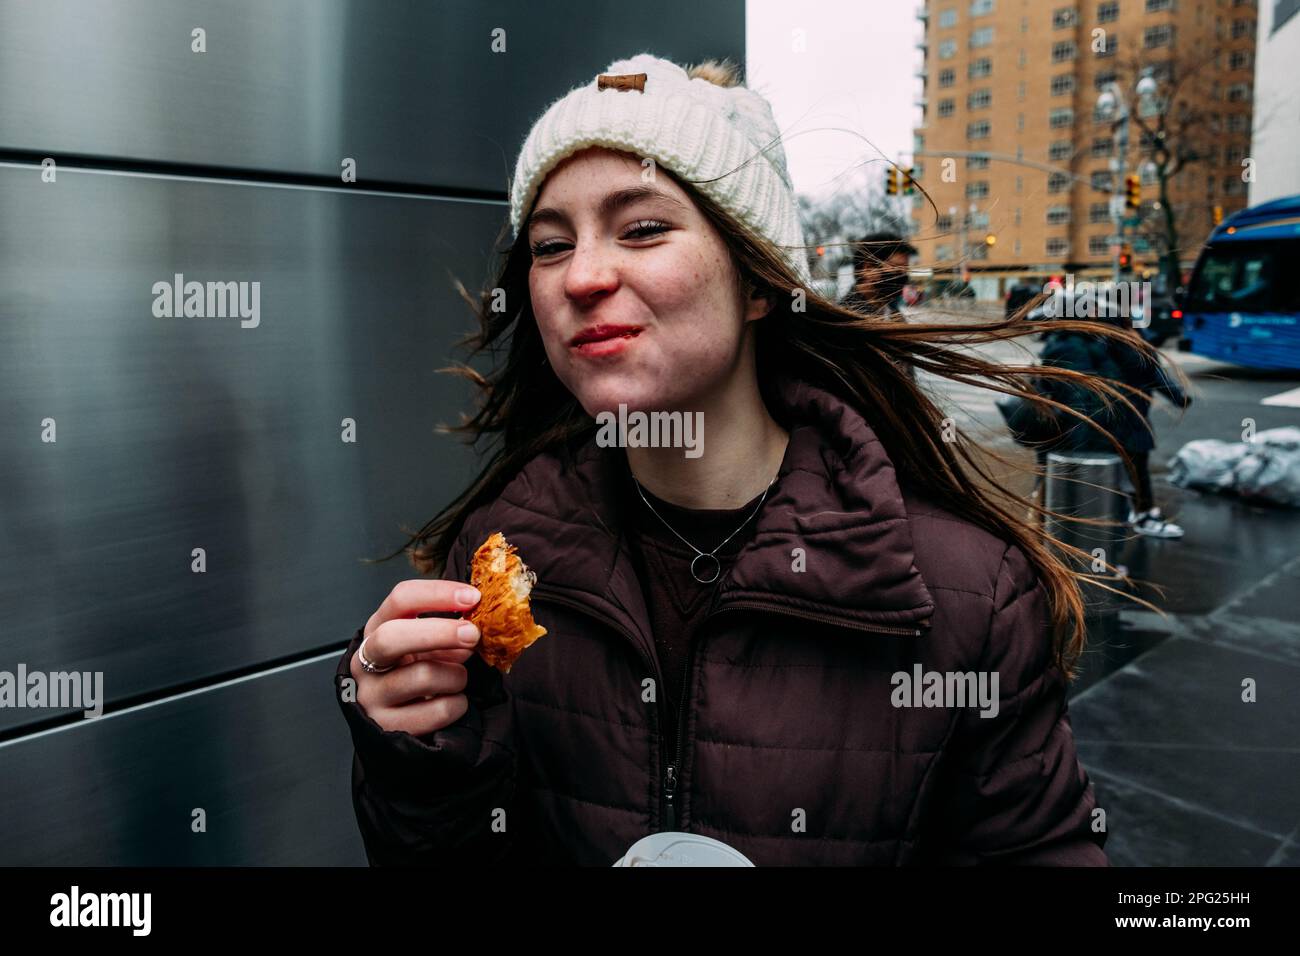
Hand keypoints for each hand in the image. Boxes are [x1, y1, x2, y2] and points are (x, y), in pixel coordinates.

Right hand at [349, 580, 481, 736]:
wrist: (393, 722)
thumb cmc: (412, 673)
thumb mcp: (423, 645)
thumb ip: (444, 630)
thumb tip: (476, 623)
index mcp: (378, 628)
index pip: (401, 599)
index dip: (438, 594)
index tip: (472, 597)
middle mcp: (366, 660)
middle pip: (393, 637)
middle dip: (440, 633)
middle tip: (473, 634)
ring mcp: (372, 695)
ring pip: (422, 676)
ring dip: (456, 675)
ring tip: (458, 679)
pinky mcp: (387, 726)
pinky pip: (436, 711)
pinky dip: (457, 704)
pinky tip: (452, 702)